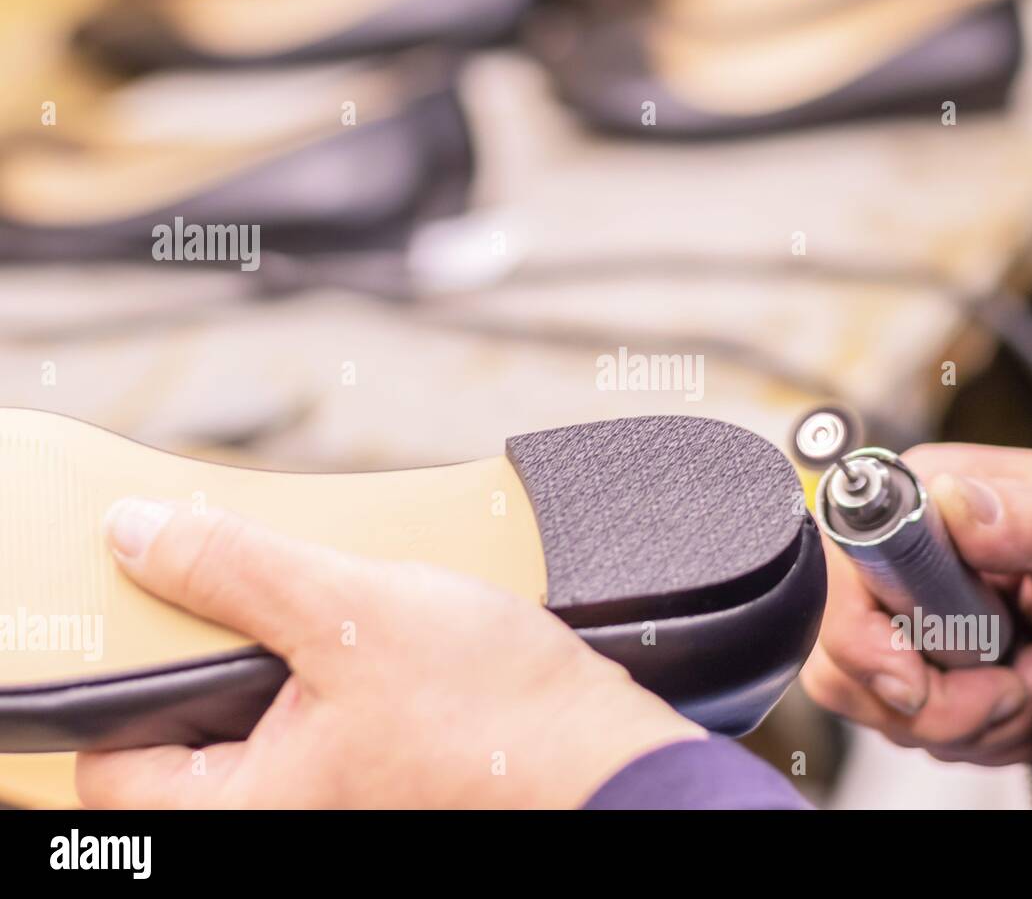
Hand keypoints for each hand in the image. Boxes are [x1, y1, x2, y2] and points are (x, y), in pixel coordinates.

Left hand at [77, 499, 702, 807]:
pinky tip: (375, 611)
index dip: (121, 681)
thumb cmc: (492, 711)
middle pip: (193, 722)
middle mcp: (289, 808)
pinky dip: (331, 649)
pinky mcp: (382, 760)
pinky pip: (323, 701)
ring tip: (332, 593)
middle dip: (217, 639)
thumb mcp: (348, 613)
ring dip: (283, 634)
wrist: (603, 746)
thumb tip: (139, 533)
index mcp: (253, 805)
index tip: (149, 611)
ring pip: (266, 704)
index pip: (117, 766)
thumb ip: (234, 569)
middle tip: (252, 580)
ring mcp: (339, 787)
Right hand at [801, 444, 1031, 765]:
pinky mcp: (925, 664)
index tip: (924, 680)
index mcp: (920, 504)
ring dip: (974, 722)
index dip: (867, 645)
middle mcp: (898, 559)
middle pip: (843, 661)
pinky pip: (919, 729)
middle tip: (1015, 685)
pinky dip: (983, 733)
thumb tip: (954, 501)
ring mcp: (907, 618)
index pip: (835, 582)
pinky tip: (1029, 693)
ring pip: (884, 708)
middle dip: (934, 703)